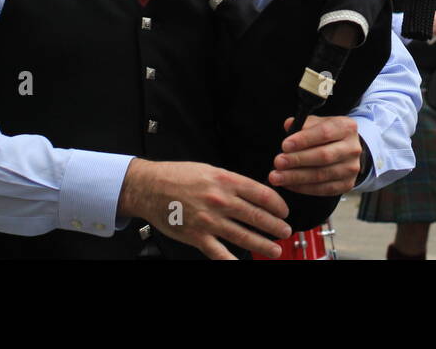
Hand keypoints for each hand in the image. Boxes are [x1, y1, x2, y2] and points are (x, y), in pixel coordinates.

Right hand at [118, 159, 290, 259]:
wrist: (150, 187)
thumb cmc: (178, 176)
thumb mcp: (210, 170)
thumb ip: (232, 183)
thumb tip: (254, 194)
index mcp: (225, 181)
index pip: (261, 194)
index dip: (278, 205)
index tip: (284, 211)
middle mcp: (220, 201)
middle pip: (257, 216)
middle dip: (275, 226)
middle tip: (285, 232)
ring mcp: (209, 221)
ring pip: (243, 236)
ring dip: (263, 244)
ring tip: (274, 250)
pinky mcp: (197, 236)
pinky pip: (219, 252)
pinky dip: (232, 261)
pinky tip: (242, 264)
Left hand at [270, 115, 361, 195]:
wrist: (348, 151)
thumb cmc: (329, 135)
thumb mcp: (320, 123)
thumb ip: (304, 124)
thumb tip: (289, 125)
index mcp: (346, 128)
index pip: (324, 133)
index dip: (304, 140)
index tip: (285, 145)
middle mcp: (352, 148)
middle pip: (323, 156)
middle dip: (297, 160)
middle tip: (278, 162)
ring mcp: (351, 168)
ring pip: (321, 175)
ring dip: (296, 177)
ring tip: (277, 176)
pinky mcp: (346, 184)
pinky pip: (323, 189)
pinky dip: (303, 187)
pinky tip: (288, 184)